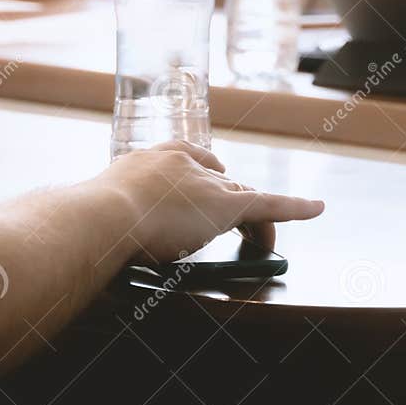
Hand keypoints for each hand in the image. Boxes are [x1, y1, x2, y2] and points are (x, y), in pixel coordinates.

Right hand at [95, 141, 324, 262]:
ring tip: (262, 243)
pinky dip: (295, 207)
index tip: (204, 186)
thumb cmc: (88, 222)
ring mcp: (203, 182)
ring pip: (241, 199)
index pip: (187, 163)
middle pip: (219, 182)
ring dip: (253, 220)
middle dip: (229, 201)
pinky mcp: (226, 204)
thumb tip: (91, 240)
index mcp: (148, 161)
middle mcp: (180, 164)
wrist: (99, 217)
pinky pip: (269, 205)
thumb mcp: (97, 214)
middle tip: (233, 225)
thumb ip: (107, 220)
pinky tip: (317, 208)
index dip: (201, 177)